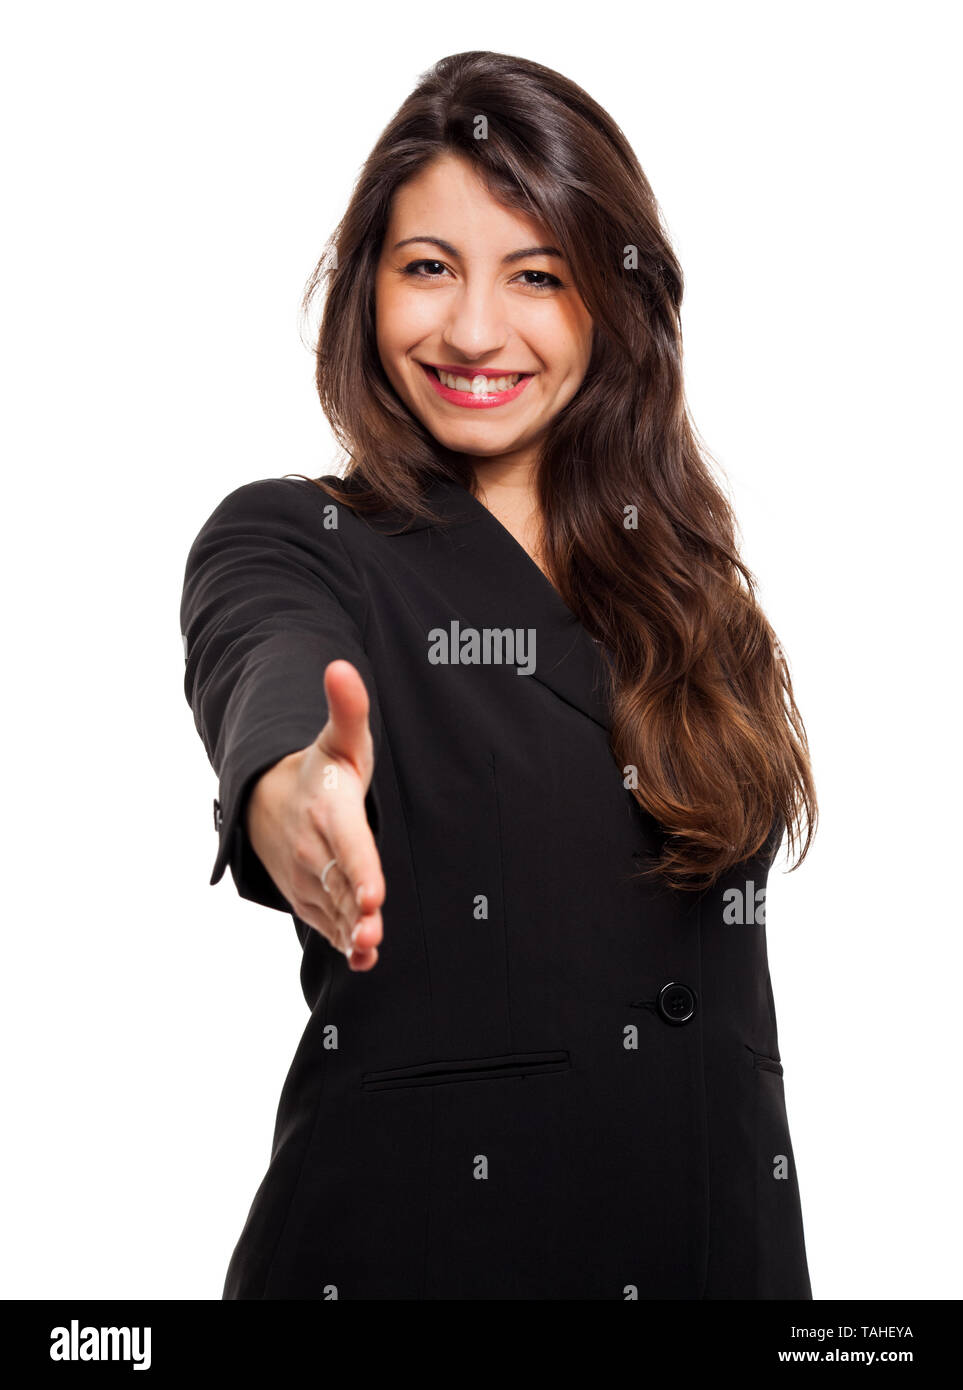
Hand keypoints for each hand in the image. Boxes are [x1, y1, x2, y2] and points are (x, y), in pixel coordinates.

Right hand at [244, 660, 384, 969]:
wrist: (269, 800)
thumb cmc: (321, 771)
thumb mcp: (338, 739)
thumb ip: (347, 709)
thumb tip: (341, 666)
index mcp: (329, 810)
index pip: (348, 843)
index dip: (360, 868)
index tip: (374, 892)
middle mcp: (316, 848)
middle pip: (340, 884)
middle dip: (356, 909)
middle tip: (372, 929)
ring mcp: (310, 876)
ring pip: (334, 909)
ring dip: (350, 931)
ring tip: (368, 948)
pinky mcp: (311, 897)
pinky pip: (328, 923)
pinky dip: (344, 942)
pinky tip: (362, 957)